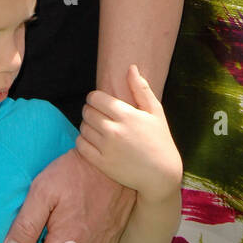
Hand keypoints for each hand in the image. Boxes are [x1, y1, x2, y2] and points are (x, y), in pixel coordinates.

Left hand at [76, 64, 181, 201]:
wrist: (161, 175)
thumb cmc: (160, 140)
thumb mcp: (155, 112)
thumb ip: (141, 89)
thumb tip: (131, 67)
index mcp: (126, 115)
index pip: (95, 98)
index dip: (95, 98)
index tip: (101, 102)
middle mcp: (114, 130)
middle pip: (87, 112)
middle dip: (91, 110)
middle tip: (99, 115)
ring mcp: (106, 148)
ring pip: (83, 128)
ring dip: (87, 126)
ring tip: (98, 128)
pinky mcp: (102, 164)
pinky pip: (81, 145)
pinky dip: (83, 141)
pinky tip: (93, 141)